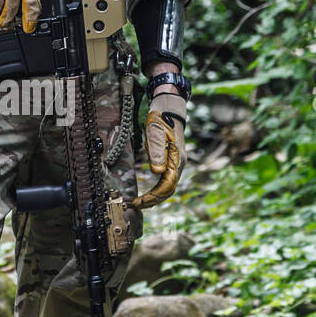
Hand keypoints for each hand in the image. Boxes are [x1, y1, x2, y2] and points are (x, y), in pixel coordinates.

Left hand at [132, 89, 186, 208]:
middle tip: (136, 206)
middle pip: (169, 190)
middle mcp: (179, 164)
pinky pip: (167, 182)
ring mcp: (177, 164)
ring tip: (140, 203)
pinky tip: (148, 195)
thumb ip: (156, 151)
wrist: (169, 110)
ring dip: (155, 198)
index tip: (139, 202)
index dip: (154, 196)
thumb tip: (156, 172)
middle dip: (153, 200)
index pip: (168, 185)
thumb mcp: (155, 132)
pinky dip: (157, 191)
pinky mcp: (172, 163)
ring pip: (169, 188)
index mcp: (176, 159)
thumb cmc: (161, 120)